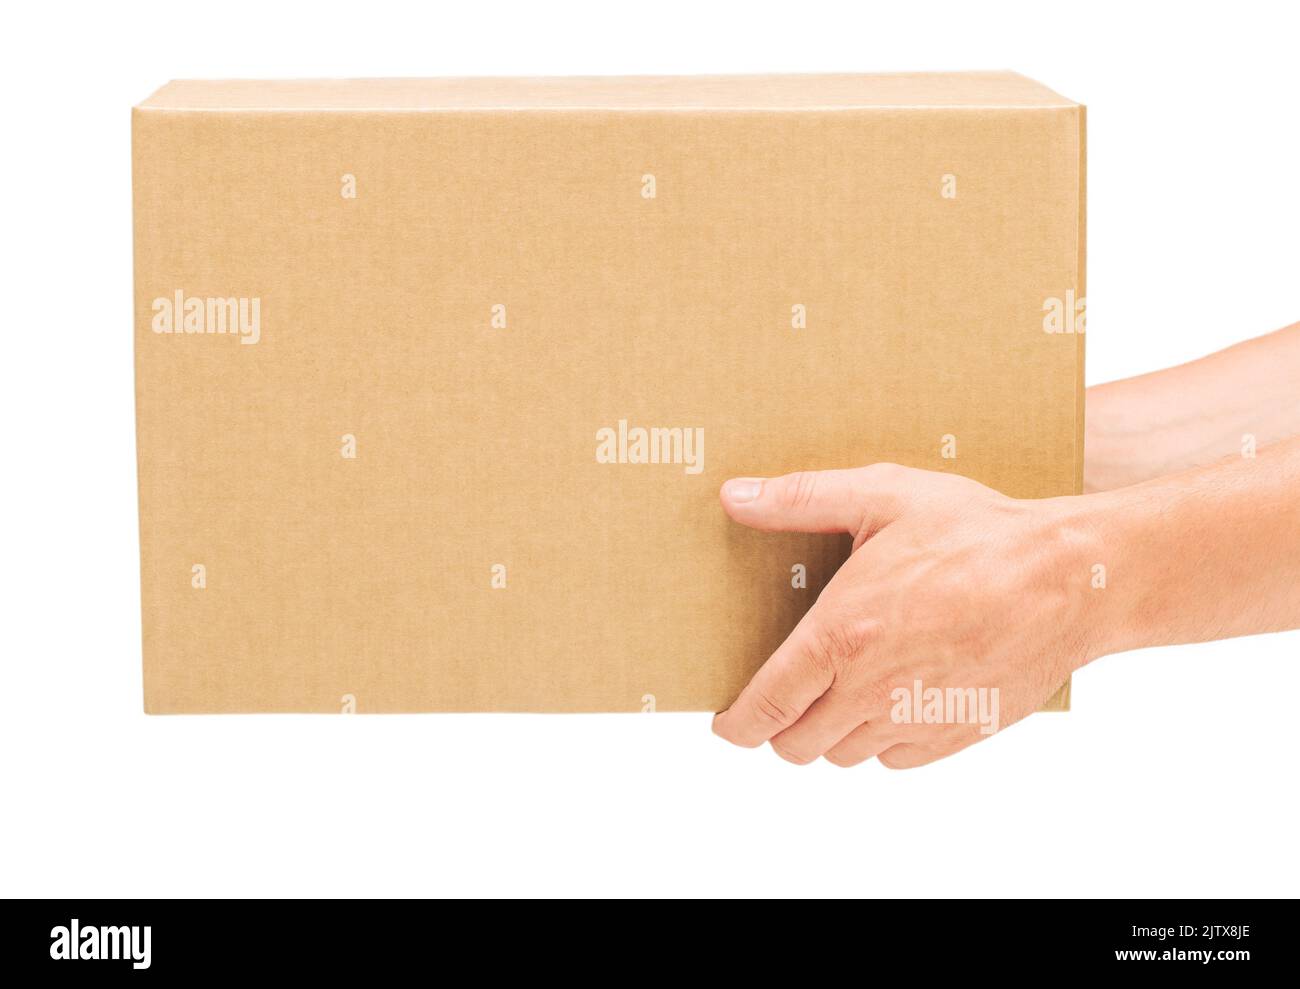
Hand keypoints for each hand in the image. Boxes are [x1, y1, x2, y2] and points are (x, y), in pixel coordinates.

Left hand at [713, 465, 1105, 768]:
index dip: (736, 724)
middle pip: (795, 745)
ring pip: (844, 756)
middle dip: (779, 726)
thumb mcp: (884, 495)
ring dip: (831, 731)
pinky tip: (894, 694)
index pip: (764, 708)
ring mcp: (915, 720)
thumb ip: (800, 499)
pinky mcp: (956, 736)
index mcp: (841, 636)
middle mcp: (872, 691)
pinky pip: (896, 760)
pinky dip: (882, 739)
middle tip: (787, 693)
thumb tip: (734, 496)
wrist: (1072, 578)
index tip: (728, 721)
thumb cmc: (978, 532)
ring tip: (843, 687)